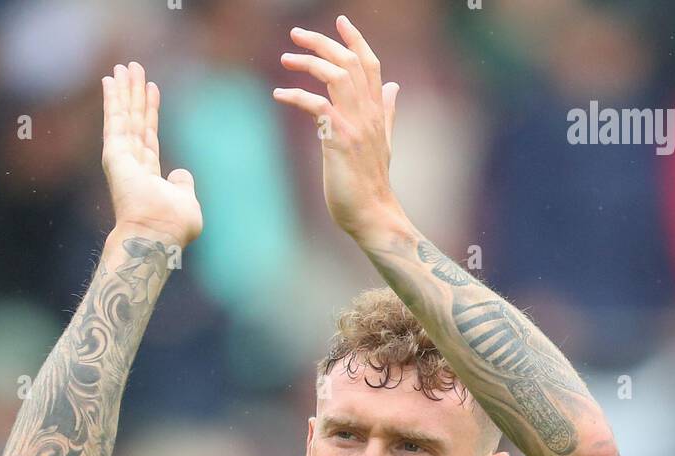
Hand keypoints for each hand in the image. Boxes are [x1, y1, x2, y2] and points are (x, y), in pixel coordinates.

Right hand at [102, 62, 202, 248]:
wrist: (155, 235)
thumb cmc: (173, 227)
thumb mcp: (188, 203)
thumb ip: (184, 186)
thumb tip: (180, 174)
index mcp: (149, 177)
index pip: (149, 137)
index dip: (150, 113)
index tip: (152, 89)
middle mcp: (132, 166)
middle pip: (134, 121)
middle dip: (134, 95)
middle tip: (132, 68)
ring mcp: (122, 159)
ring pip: (124, 116)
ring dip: (124, 90)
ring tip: (124, 66)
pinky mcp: (114, 153)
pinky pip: (115, 119)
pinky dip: (113, 98)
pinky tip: (111, 79)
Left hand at [273, 15, 399, 240]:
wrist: (373, 214)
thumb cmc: (372, 184)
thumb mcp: (384, 142)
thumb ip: (388, 112)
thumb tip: (394, 87)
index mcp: (378, 112)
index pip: (371, 65)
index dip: (355, 40)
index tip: (340, 21)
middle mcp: (368, 114)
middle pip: (349, 63)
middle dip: (323, 42)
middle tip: (296, 34)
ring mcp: (355, 126)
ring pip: (335, 76)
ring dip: (308, 61)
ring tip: (286, 59)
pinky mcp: (339, 140)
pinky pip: (317, 105)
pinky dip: (296, 95)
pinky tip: (279, 94)